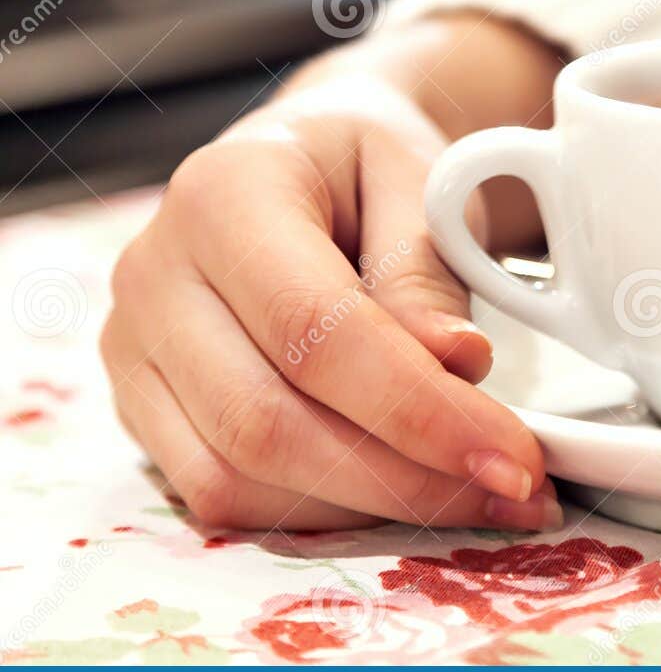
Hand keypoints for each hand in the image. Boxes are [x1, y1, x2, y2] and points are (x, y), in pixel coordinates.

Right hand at [100, 17, 566, 531]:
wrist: (309, 158)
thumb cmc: (370, 164)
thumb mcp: (423, 179)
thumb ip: (430, 271)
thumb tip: (456, 365)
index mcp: (223, 194)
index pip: (315, 330)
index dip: (419, 409)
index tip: (514, 455)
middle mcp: (155, 274)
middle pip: (268, 421)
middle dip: (407, 478)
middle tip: (516, 491)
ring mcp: (133, 347)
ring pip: (240, 475)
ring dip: (373, 507)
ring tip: (481, 496)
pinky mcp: (142, 405)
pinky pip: (222, 492)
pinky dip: (325, 512)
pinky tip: (408, 493)